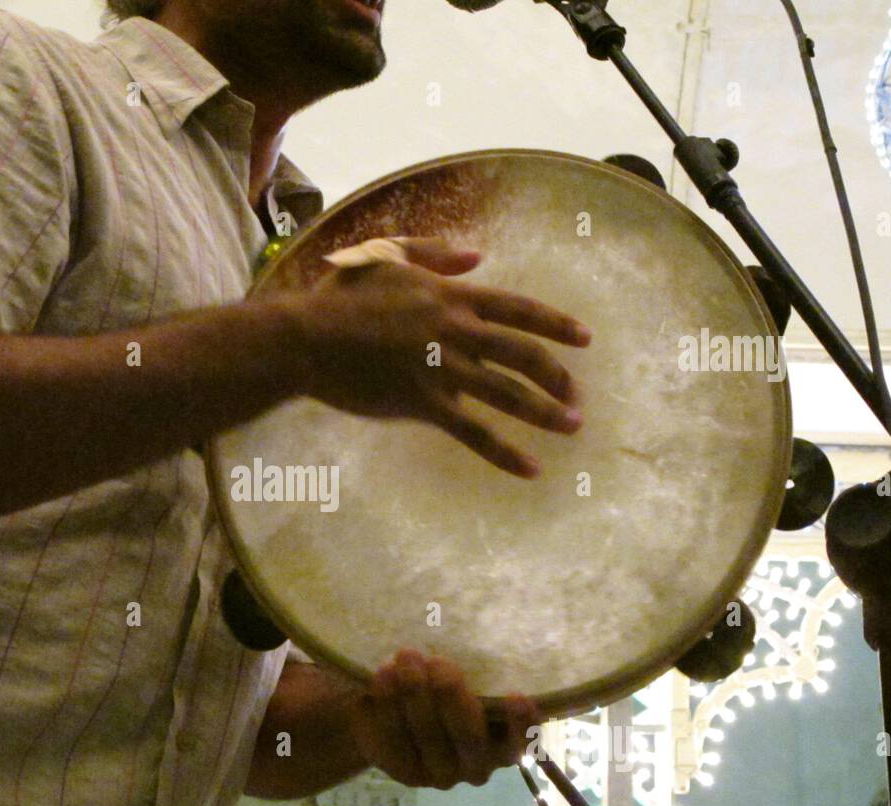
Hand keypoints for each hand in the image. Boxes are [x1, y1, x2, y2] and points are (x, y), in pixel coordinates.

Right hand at [279, 236, 591, 478]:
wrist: (305, 339)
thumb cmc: (338, 298)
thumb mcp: (383, 256)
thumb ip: (432, 253)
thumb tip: (477, 257)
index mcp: (450, 296)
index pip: (518, 310)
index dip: (556, 324)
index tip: (585, 339)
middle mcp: (455, 331)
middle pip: (523, 354)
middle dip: (558, 375)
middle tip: (578, 395)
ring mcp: (442, 369)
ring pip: (508, 393)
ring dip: (546, 411)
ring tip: (572, 426)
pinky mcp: (424, 404)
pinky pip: (474, 433)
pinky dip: (505, 452)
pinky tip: (530, 468)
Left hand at [344, 648, 542, 788]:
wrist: (395, 710)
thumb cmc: (443, 685)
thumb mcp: (461, 676)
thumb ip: (476, 665)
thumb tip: (479, 621)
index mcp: (504, 745)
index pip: (522, 742)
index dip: (522, 723)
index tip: (517, 694)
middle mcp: (477, 766)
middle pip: (468, 737)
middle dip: (450, 696)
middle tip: (435, 660)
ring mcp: (440, 773)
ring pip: (430, 738)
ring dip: (413, 697)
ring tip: (399, 662)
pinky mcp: (404, 771)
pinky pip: (394, 740)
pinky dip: (387, 708)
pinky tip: (383, 679)